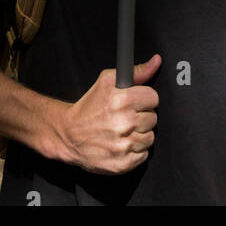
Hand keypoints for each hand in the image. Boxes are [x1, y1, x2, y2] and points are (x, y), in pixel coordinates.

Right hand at [57, 55, 160, 174]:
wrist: (69, 135)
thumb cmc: (89, 107)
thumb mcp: (108, 81)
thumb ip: (136, 72)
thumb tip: (156, 61)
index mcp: (122, 100)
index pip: (153, 98)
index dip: (144, 99)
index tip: (134, 102)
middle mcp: (125, 123)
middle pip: (153, 118)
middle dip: (141, 116)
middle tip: (125, 117)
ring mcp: (124, 145)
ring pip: (150, 137)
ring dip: (139, 134)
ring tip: (123, 131)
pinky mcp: (123, 163)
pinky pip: (144, 154)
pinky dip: (135, 150)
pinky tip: (122, 143)